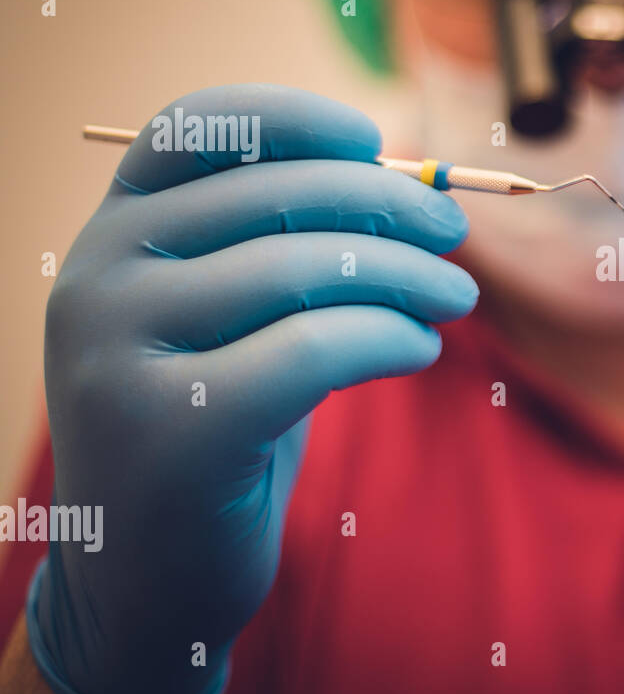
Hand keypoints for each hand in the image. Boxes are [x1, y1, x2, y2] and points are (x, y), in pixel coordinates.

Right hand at [32, 84, 476, 693]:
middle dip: (391, 207)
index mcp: (113, 231)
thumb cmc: (213, 425)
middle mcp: (99, 275)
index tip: (376, 142)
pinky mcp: (172, 429)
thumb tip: (408, 181)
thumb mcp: (233, 319)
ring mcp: (120, 352)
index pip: (197, 129)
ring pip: (307, 270)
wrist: (147, 574)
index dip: (294, 120)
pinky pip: (316, 350)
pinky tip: (420, 350)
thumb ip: (284, 246)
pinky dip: (390, 338)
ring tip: (455, 298)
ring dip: (410, 277)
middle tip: (454, 238)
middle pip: (277, 195)